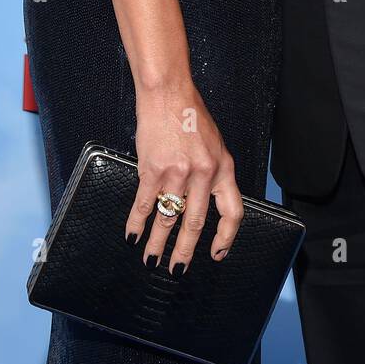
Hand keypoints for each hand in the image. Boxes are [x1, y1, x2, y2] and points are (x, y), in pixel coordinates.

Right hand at [126, 79, 243, 274]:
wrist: (168, 93)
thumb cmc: (190, 115)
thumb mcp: (214, 144)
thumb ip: (212, 172)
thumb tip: (204, 203)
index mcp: (223, 168)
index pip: (232, 211)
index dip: (226, 237)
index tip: (217, 253)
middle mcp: (203, 173)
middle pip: (196, 223)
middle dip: (185, 252)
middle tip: (177, 270)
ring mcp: (178, 173)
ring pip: (168, 218)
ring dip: (158, 243)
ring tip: (151, 260)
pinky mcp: (153, 169)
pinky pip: (145, 204)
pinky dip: (137, 224)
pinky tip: (133, 236)